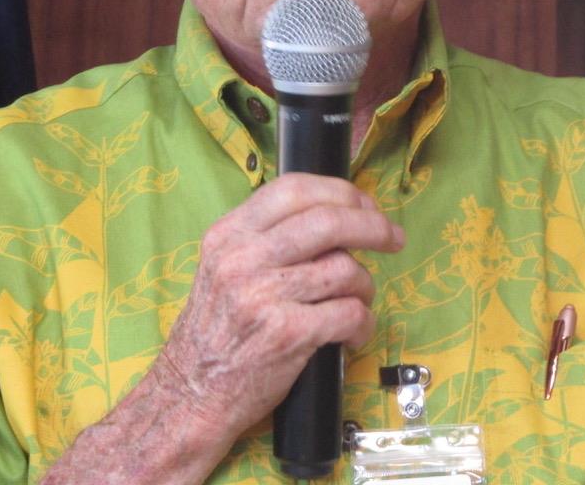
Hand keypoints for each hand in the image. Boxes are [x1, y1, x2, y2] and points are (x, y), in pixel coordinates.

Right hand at [41, 173, 402, 484]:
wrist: (191, 394)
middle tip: (392, 237)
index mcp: (227, 236)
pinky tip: (352, 334)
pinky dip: (362, 324)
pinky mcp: (287, 333)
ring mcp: (263, 296)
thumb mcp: (221, 269)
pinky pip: (349, 313)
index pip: (292, 189)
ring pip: (344, 268)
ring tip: (356, 302)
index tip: (364, 204)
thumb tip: (329, 217)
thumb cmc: (215, 334)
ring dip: (364, 286)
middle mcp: (241, 259)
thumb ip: (262, 240)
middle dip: (372, 225)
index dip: (339, 191)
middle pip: (327, 220)